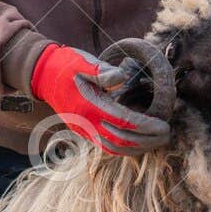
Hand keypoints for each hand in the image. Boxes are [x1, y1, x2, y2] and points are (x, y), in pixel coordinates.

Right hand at [29, 43, 169, 155]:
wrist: (43, 75)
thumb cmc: (67, 65)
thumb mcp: (85, 62)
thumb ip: (103, 71)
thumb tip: (122, 76)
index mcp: (89, 106)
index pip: (123, 122)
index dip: (145, 126)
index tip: (163, 125)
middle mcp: (86, 123)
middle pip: (122, 140)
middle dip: (147, 140)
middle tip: (167, 134)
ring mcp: (83, 130)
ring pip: (114, 148)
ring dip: (138, 148)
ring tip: (157, 141)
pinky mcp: (83, 132)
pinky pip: (106, 146)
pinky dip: (125, 149)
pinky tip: (138, 143)